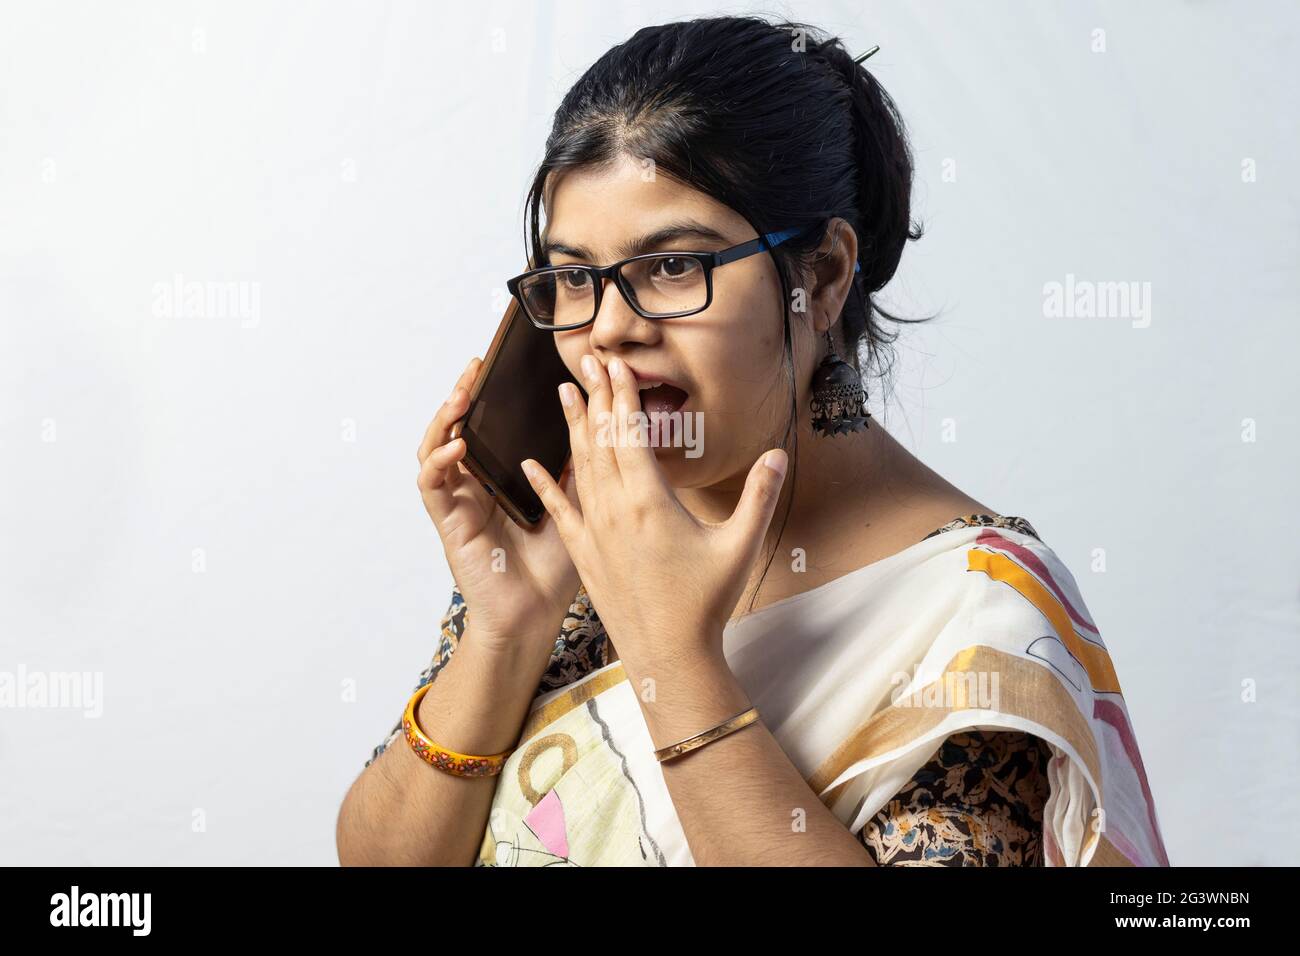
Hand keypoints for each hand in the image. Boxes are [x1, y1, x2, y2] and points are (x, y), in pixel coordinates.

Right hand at [416, 357, 582, 651]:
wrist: (537, 617)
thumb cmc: (554, 569)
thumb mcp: (576, 505)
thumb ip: (577, 465)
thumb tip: (597, 418)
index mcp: (501, 478)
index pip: (489, 424)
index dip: (491, 393)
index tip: (501, 362)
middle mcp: (475, 485)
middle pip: (457, 428)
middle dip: (461, 394)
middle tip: (475, 365)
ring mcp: (459, 503)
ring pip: (435, 448)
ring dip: (443, 419)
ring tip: (460, 395)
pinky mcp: (449, 523)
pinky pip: (432, 486)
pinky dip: (439, 462)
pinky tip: (456, 447)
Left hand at [520, 353, 787, 667]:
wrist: (667, 656)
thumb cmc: (706, 603)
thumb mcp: (740, 546)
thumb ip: (759, 496)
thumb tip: (778, 454)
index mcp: (650, 501)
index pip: (631, 434)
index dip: (624, 396)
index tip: (617, 363)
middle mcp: (615, 510)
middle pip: (601, 441)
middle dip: (597, 397)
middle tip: (588, 360)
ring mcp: (594, 532)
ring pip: (579, 467)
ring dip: (574, 427)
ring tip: (565, 392)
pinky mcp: (584, 554)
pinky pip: (559, 510)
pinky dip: (545, 483)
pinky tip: (529, 463)